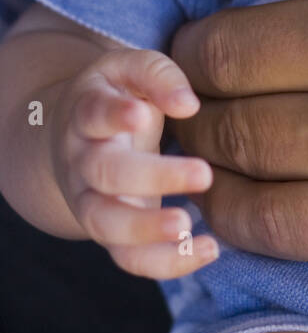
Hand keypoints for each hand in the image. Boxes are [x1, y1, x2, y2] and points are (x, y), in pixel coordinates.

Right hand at [51, 48, 216, 277]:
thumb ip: (158, 75)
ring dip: (147, 230)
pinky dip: (166, 261)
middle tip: (204, 173)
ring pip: (107, 224)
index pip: (94, 113)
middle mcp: (82, 161)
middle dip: (154, 176)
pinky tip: (209, 249)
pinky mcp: (111, 233)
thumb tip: (189, 105)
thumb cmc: (118, 97)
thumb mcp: (130, 70)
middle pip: (105, 173)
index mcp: (86, 114)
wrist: (74, 138)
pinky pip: (128, 257)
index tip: (144, 116)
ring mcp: (91, 201)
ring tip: (189, 225)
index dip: (116, 116)